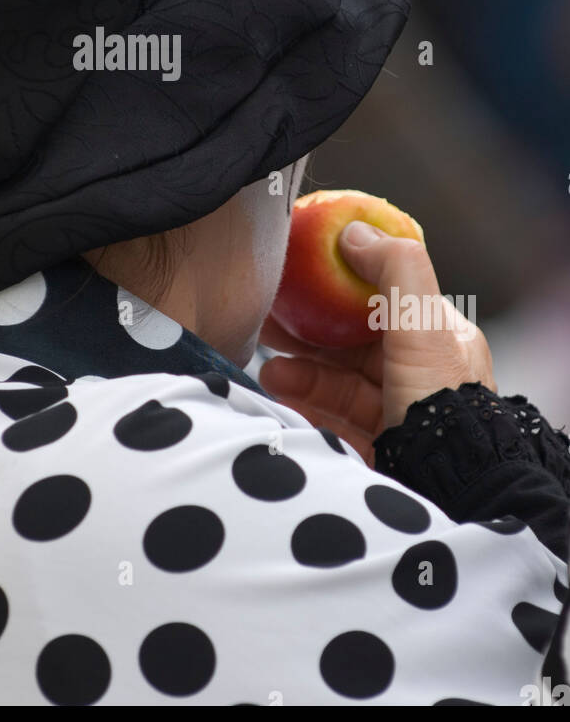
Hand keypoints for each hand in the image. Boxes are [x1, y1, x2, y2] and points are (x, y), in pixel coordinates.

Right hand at [258, 220, 496, 465]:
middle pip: (354, 342)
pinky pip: (332, 416)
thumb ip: (394, 270)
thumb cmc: (441, 405)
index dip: (342, 284)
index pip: (386, 300)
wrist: (452, 490)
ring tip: (268, 366)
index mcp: (439, 340)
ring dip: (300, 369)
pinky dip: (304, 402)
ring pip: (338, 380)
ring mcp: (398, 412)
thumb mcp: (423, 327)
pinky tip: (279, 393)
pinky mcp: (378, 445)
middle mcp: (421, 374)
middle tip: (267, 320)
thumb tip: (355, 231)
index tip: (303, 274)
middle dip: (309, 330)